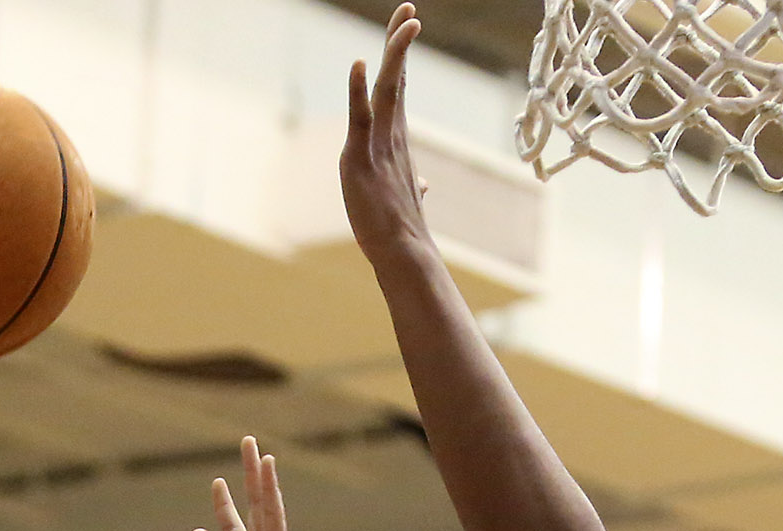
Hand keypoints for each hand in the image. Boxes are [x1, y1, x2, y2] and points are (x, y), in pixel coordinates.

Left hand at [190, 437, 302, 530]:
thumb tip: (198, 529)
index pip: (229, 528)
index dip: (223, 505)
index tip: (218, 483)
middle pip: (250, 508)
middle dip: (246, 479)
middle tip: (246, 448)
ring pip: (263, 505)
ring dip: (259, 475)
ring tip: (255, 447)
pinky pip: (274, 514)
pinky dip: (271, 489)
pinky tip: (268, 465)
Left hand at [342, 5, 435, 266]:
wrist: (402, 254)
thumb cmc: (401, 230)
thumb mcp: (404, 198)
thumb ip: (412, 184)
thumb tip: (424, 185)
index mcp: (396, 140)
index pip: (397, 88)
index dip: (399, 55)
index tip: (407, 24)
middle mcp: (392, 135)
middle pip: (395, 77)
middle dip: (400, 41)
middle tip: (408, 7)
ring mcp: (378, 145)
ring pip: (386, 89)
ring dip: (394, 53)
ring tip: (405, 21)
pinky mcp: (360, 159)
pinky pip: (361, 118)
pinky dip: (358, 90)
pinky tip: (359, 64)